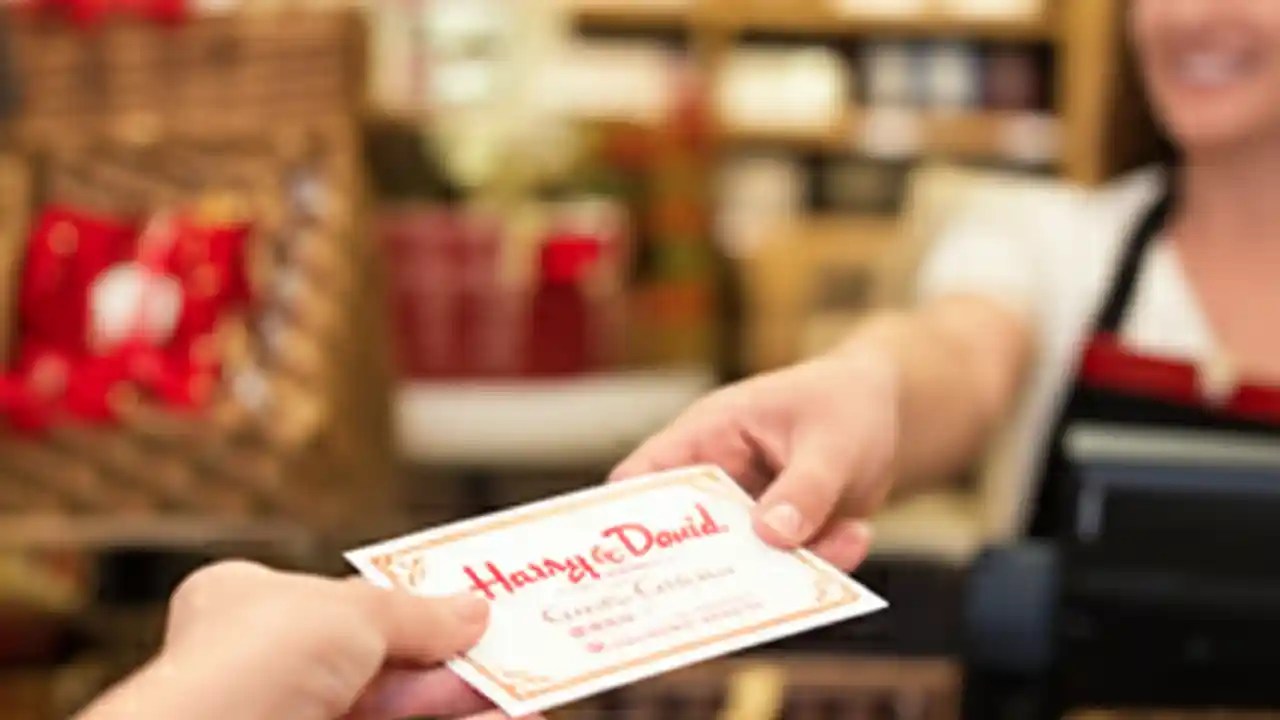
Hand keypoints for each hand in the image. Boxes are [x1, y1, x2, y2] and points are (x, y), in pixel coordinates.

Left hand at [79, 561, 520, 719]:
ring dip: (462, 697)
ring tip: (526, 688)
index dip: (404, 598)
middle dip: (449, 654)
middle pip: (379, 656)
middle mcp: (266, 668)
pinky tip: (505, 718)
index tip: (459, 600)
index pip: (336, 595)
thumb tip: (475, 610)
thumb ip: (419, 613)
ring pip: (396, 707)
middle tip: (511, 646)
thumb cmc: (253, 664)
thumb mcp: (352, 611)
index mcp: (245, 607)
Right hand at [612, 349, 897, 571]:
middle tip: (729, 594)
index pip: (647, 476)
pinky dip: (821, 563)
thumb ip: (805, 488)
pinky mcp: (784, 538)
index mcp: (708, 435)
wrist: (893, 415)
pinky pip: (788, 567)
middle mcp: (720, 479)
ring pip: (746, 560)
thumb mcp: (830, 442)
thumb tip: (772, 535)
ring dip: (786, 566)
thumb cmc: (845, 403)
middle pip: (688, 534)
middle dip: (709, 565)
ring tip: (837, 541)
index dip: (628, 515)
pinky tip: (855, 534)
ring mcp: (750, 513)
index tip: (624, 559)